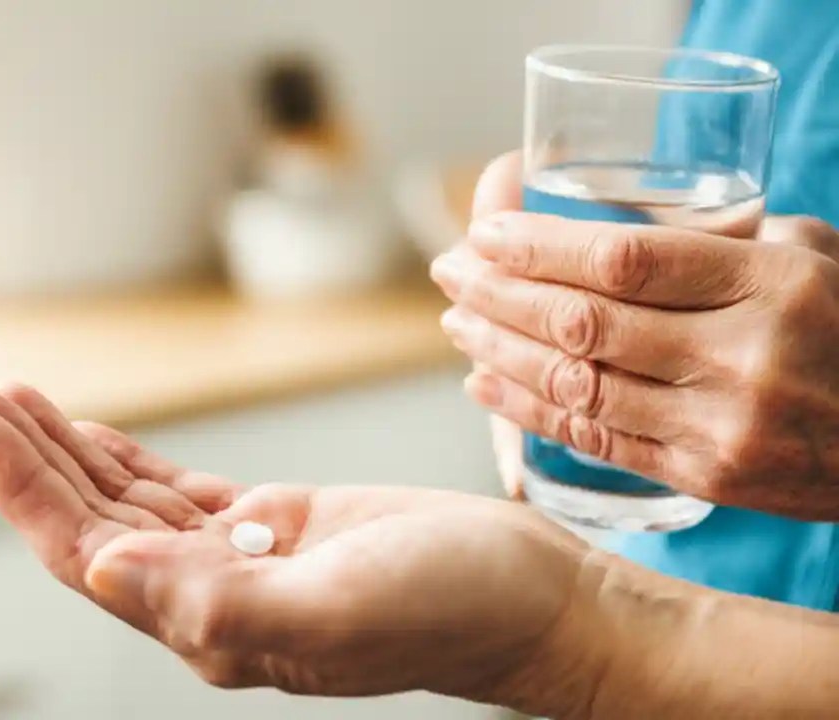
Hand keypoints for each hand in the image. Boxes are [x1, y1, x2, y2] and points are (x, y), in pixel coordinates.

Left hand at [0, 384, 591, 709]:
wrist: (534, 600)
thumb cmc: (456, 607)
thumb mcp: (342, 607)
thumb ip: (221, 604)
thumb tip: (107, 574)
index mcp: (212, 623)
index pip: (87, 553)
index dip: (23, 489)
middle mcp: (211, 597)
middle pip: (91, 524)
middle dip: (27, 460)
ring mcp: (241, 561)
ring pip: (127, 503)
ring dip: (67, 452)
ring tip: (13, 399)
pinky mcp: (276, 528)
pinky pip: (177, 491)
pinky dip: (126, 458)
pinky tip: (91, 434)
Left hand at [432, 153, 838, 519]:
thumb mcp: (811, 259)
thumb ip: (721, 241)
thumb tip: (607, 221)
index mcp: (769, 285)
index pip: (624, 260)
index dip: (540, 245)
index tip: (486, 232)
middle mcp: (739, 357)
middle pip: (583, 321)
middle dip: (499, 293)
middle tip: (448, 270)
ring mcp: (719, 426)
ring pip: (577, 383)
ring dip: (499, 351)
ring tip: (455, 323)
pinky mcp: (705, 479)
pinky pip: (596, 439)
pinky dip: (528, 409)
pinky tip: (484, 382)